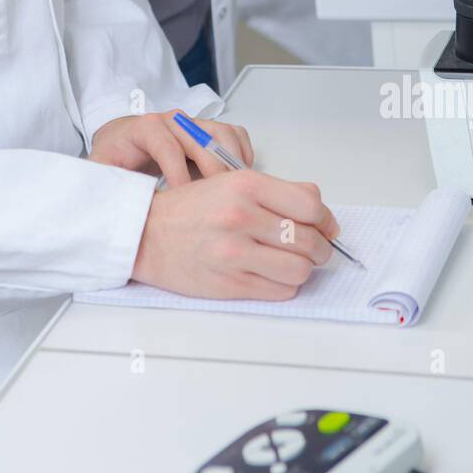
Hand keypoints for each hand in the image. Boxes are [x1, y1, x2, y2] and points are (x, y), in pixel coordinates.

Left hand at [88, 109, 253, 186]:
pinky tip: (237, 181)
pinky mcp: (209, 129)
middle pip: (202, 140)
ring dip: (232, 164)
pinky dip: (241, 156)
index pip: (167, 146)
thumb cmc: (115, 156)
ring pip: (223, 134)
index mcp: (145, 128)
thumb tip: (110, 200)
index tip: (183, 200)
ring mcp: (195, 122)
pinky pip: (234, 135)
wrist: (122, 139)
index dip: (177, 174)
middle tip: (216, 204)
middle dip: (212, 174)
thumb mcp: (100, 168)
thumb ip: (103, 180)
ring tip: (231, 194)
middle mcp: (174, 120)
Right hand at [132, 169, 340, 300]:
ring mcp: (234, 253)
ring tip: (293, 261)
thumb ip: (276, 191)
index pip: (310, 205)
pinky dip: (284, 285)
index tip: (325, 225)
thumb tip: (319, 208)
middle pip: (310, 240)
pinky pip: (280, 291)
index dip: (325, 219)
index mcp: (246, 185)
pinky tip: (272, 274)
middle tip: (315, 248)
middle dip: (320, 247)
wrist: (147, 233)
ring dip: (303, 268)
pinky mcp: (230, 284)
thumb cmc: (190, 208)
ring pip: (300, 269)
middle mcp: (241, 217)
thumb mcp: (231, 182)